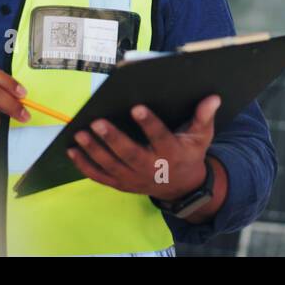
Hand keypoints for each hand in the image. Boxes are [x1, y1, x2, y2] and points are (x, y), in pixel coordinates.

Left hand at [67, 94, 221, 202]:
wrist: (181, 187)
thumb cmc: (188, 154)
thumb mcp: (201, 137)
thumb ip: (204, 117)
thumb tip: (212, 97)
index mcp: (171, 153)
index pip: (160, 137)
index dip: (149, 123)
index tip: (136, 107)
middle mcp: (151, 168)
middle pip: (130, 154)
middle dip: (113, 139)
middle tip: (97, 122)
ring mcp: (134, 178)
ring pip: (111, 165)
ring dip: (94, 151)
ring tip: (80, 134)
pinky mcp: (121, 184)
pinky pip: (101, 176)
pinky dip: (85, 166)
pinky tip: (72, 151)